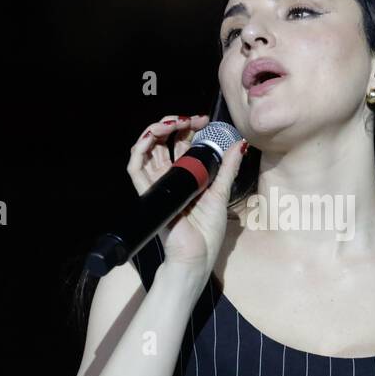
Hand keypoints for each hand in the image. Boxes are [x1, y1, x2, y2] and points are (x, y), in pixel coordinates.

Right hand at [126, 114, 248, 280]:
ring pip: (147, 149)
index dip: (189, 128)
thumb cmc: (207, 233)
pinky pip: (135, 168)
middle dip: (174, 124)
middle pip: (164, 142)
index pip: (182, 143)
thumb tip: (239, 145)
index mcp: (187, 177)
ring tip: (171, 123)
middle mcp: (170, 178)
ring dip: (155, 130)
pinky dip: (139, 149)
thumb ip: (227, 167)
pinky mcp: (148, 194)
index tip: (203, 120)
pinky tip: (150, 137)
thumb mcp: (221, 193)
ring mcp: (157, 185)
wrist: (196, 256)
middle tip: (190, 119)